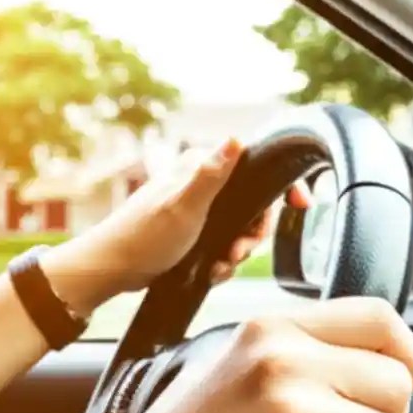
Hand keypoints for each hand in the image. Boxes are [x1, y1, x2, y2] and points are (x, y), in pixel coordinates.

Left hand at [39, 138, 289, 314]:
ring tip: (220, 266)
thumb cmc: (143, 237)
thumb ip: (212, 174)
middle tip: (238, 251)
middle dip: (253, 232)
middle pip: (254, 204)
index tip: (301, 205)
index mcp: (202, 169)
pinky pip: (222, 243)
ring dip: (237, 251)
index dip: (283, 187)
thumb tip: (236, 139)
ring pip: (240, 227)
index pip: (257, 168)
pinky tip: (211, 273)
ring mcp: (198, 207)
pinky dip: (222, 260)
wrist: (111, 269)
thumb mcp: (184, 207)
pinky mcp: (193, 230)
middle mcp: (201, 183)